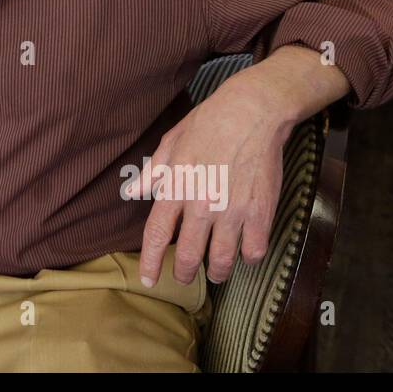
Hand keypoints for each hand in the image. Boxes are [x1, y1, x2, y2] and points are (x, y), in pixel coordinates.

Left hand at [126, 72, 292, 286]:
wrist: (252, 112)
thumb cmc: (208, 124)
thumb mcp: (171, 142)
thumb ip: (153, 172)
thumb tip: (133, 192)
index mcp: (175, 187)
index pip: (156, 234)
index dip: (150, 262)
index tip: (148, 279)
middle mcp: (201, 204)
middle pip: (188, 255)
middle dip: (184, 273)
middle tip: (184, 277)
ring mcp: (232, 210)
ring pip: (221, 260)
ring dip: (217, 272)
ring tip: (216, 272)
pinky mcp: (260, 211)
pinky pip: (254, 250)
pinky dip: (248, 258)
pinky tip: (245, 252)